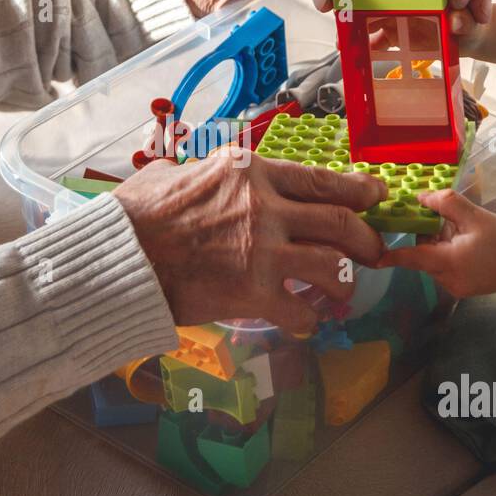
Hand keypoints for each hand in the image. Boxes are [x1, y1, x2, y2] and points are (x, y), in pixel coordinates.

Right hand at [114, 148, 386, 334]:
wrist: (119, 257)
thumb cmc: (137, 214)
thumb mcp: (176, 172)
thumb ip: (209, 173)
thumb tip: (211, 173)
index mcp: (249, 172)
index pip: (320, 179)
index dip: (358, 189)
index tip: (376, 195)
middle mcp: (265, 207)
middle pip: (340, 221)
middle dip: (367, 239)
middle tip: (375, 251)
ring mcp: (263, 251)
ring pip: (333, 265)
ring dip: (345, 282)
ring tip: (345, 292)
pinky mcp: (253, 293)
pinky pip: (300, 309)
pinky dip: (308, 319)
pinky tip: (305, 323)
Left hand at [377, 189, 495, 298]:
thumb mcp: (476, 216)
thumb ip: (446, 204)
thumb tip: (420, 197)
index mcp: (449, 262)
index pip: (411, 258)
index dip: (390, 256)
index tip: (371, 257)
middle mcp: (447, 280)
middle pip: (422, 256)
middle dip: (427, 236)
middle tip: (446, 220)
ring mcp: (454, 287)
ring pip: (432, 261)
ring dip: (438, 244)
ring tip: (462, 232)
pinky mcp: (461, 289)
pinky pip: (443, 268)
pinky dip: (447, 254)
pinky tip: (467, 244)